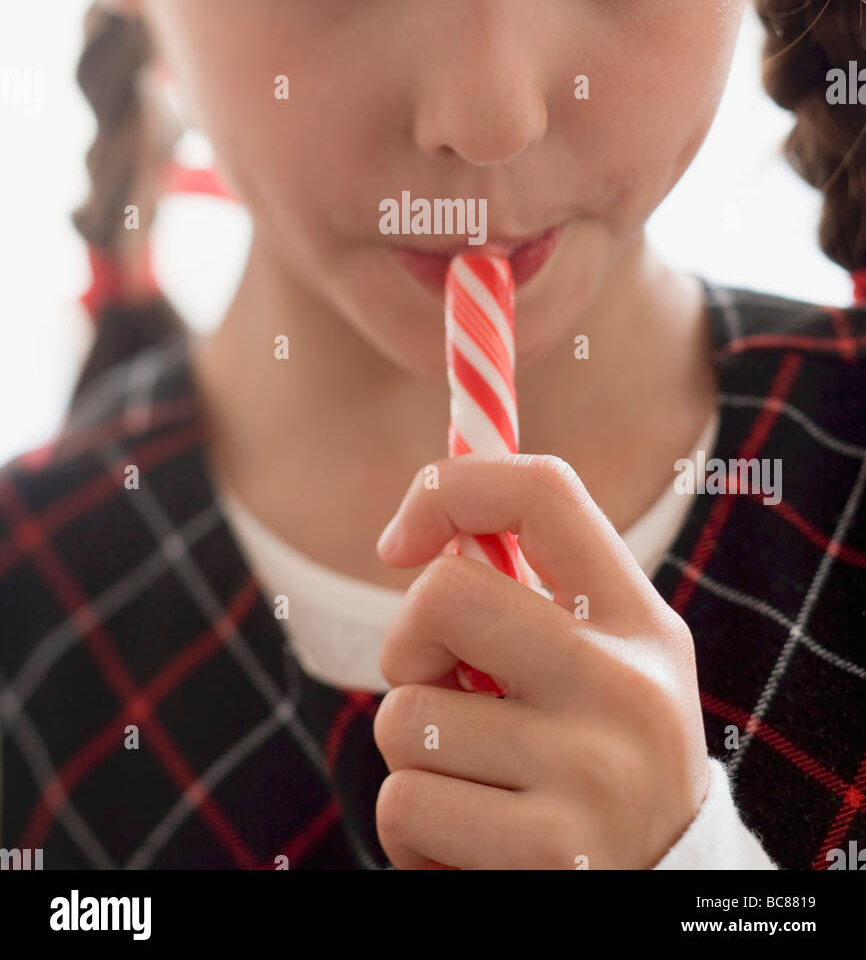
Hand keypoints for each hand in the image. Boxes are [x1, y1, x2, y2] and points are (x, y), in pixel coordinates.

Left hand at [372, 452, 709, 869]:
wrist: (667, 899)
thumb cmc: (601, 763)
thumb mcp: (602, 670)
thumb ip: (532, 601)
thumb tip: (421, 533)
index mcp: (639, 621)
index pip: (543, 491)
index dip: (448, 489)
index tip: (399, 543)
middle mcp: (625, 684)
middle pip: (445, 595)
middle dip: (407, 647)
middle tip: (439, 689)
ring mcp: (592, 770)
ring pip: (406, 718)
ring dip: (414, 756)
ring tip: (477, 785)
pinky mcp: (551, 852)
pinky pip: (405, 805)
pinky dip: (414, 830)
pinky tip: (471, 844)